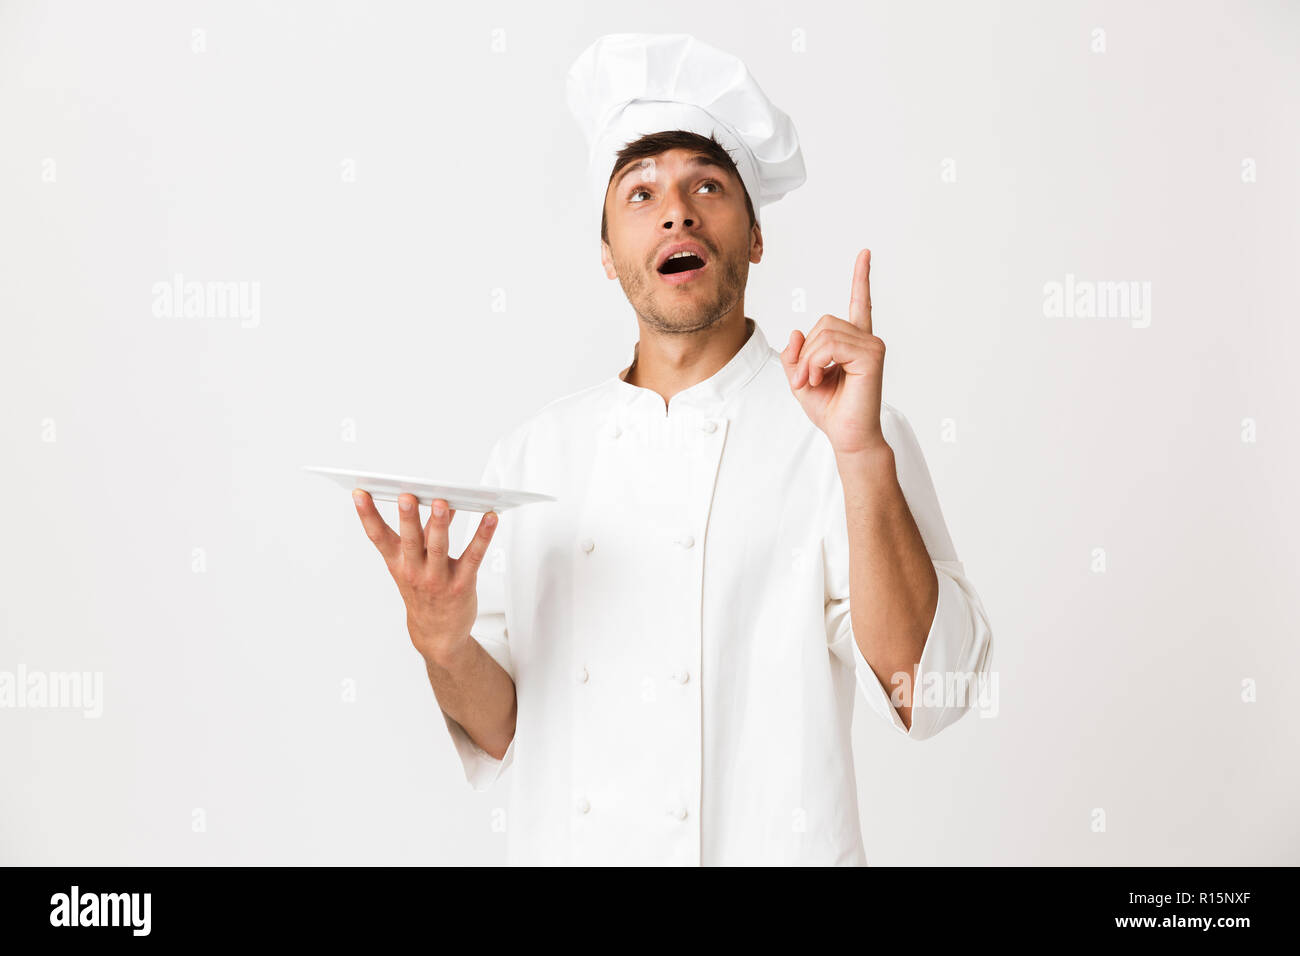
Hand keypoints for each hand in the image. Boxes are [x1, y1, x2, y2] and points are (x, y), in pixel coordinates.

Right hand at [352, 490, 498, 663]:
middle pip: (411, 540)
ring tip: (442, 503)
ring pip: (439, 547)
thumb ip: (422, 533)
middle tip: (406, 496)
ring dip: (441, 524)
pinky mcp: (462, 584)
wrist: (437, 634)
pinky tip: (490, 519)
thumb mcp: (412, 566)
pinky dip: (483, 536)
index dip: (367, 515)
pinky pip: (473, 556)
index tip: (360, 494)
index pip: (378, 536)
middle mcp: (414, 570)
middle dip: (408, 518)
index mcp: (398, 562)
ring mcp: (438, 579)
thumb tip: (436, 501)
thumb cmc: (423, 593)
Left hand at [780, 248, 886, 456]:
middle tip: (806, 379)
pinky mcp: (871, 356)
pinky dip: (816, 363)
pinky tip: (820, 380)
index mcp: (854, 342)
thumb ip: (795, 354)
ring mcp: (872, 346)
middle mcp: (866, 339)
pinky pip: (830, 345)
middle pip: (823, 322)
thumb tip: (797, 331)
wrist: (847, 436)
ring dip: (809, 361)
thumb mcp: (799, 378)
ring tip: (813, 382)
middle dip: (805, 352)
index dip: (861, 278)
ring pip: (824, 333)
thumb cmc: (829, 410)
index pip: (859, 303)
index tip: (865, 253)